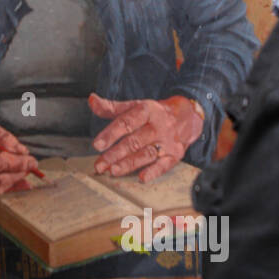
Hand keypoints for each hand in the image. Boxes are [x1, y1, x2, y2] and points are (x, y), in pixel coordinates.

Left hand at [88, 93, 203, 181]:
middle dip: (115, 154)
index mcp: (146, 111)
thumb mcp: (134, 106)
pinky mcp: (175, 154)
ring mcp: (167, 141)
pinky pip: (164, 164)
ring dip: (129, 164)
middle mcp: (158, 126)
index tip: (97, 145)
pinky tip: (142, 178)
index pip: (126, 122)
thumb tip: (92, 100)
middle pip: (134, 141)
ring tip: (113, 171)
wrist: (186, 116)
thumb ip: (112, 107)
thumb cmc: (153, 113)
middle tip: (100, 165)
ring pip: (146, 154)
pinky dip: (153, 172)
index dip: (110, 134)